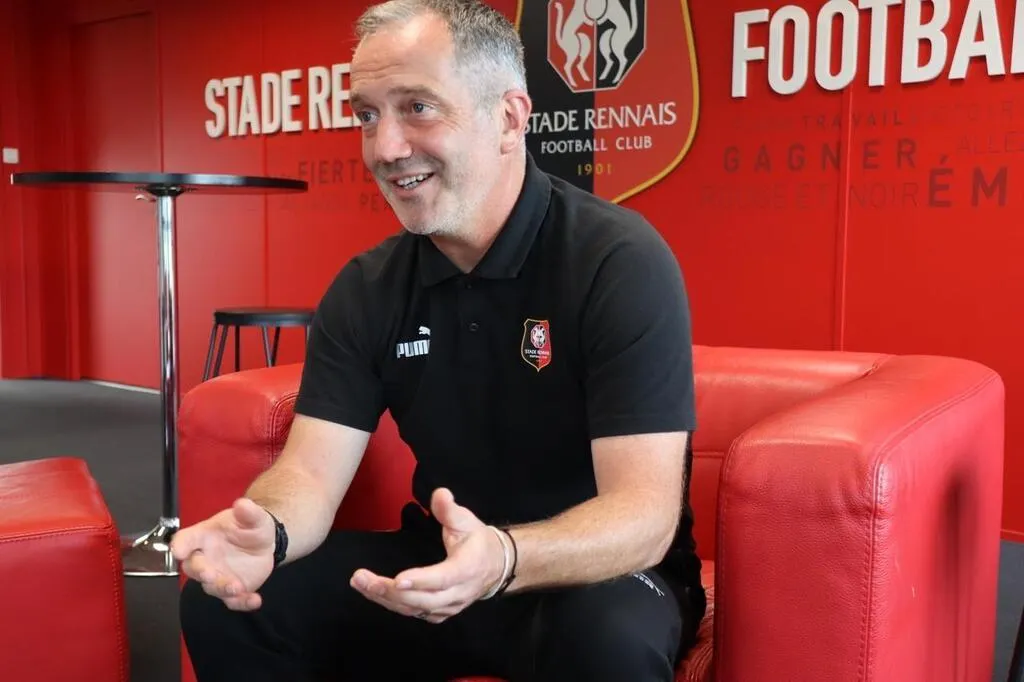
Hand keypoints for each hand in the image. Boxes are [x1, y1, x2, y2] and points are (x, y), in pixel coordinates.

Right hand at [170, 497, 275, 611]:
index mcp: (203, 537)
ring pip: (212, 587)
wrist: (264, 543)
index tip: (178, 550)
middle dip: (201, 572)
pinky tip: (255, 600)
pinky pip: (233, 601)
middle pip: (194, 568)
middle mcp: (205, 559)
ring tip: (236, 587)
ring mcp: (217, 577)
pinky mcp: (232, 591)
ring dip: (223, 588)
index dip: (180, 545)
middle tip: (210, 574)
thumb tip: (243, 504)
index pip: (185, 539)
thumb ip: (247, 512)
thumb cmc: (248, 527)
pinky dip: (243, 603)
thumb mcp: (252, 517)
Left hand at [350, 488, 504, 623]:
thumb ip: (450, 509)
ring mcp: (449, 607)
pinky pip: (414, 613)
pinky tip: (374, 594)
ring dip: (385, 598)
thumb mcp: (467, 520)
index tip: (397, 579)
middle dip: (391, 591)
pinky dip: (393, 605)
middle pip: (423, 599)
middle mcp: (458, 593)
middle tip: (363, 579)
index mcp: (467, 568)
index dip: (421, 580)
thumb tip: (439, 494)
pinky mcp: (440, 613)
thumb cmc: (477, 540)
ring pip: (415, 609)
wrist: (495, 565)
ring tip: (360, 583)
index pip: (443, 578)